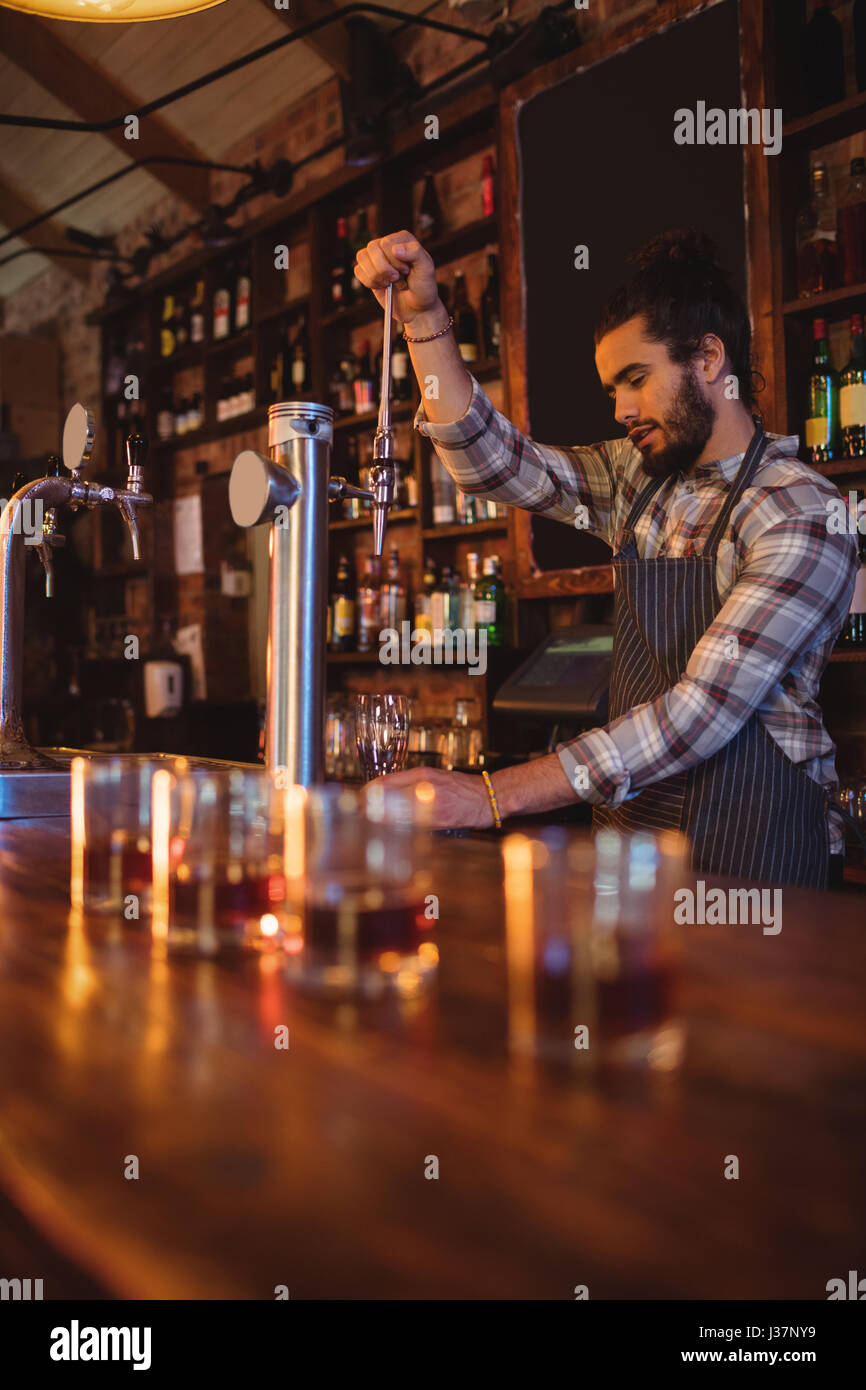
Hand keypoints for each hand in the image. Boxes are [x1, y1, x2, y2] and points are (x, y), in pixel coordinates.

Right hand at [353, 230, 442, 326]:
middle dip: (384, 269)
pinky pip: (358, 271)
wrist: (416, 308)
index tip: (406, 271)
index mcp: (403, 239)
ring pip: (362, 257)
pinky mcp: (368, 270)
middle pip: (372, 248)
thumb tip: (395, 249)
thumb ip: (415, 253)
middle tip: (397, 278)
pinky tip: (382, 286)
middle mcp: (387, 244)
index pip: (386, 243)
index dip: (394, 260)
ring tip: (390, 282)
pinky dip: (369, 282)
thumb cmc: (423, 288)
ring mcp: (376, 257)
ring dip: (376, 276)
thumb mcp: (427, 269)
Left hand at [363, 767, 494, 829]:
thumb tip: (389, 794)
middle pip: (387, 796)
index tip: (357, 801)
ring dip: (379, 821)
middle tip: (356, 817)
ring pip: (397, 812)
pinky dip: (399, 830)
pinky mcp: (440, 819)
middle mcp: (425, 786)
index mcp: (422, 774)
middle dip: (368, 808)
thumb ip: (414, 784)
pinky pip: (413, 825)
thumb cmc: (463, 789)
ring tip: (368, 827)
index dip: (367, 793)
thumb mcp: (436, 778)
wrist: (490, 796)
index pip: (386, 782)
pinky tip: (391, 835)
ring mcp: (432, 803)